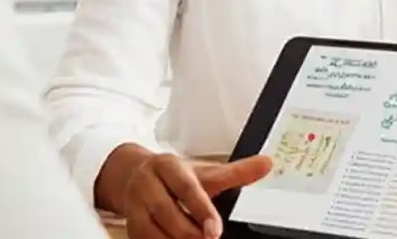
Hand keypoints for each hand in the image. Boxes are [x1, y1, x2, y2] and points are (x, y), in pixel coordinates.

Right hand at [122, 153, 272, 238]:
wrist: (135, 176)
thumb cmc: (176, 177)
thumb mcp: (205, 172)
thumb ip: (236, 172)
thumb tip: (268, 164)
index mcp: (168, 166)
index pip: (186, 188)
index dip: (202, 210)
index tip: (215, 231)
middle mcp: (146, 184)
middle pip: (168, 213)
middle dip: (191, 233)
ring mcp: (134, 206)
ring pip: (152, 232)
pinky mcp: (129, 225)